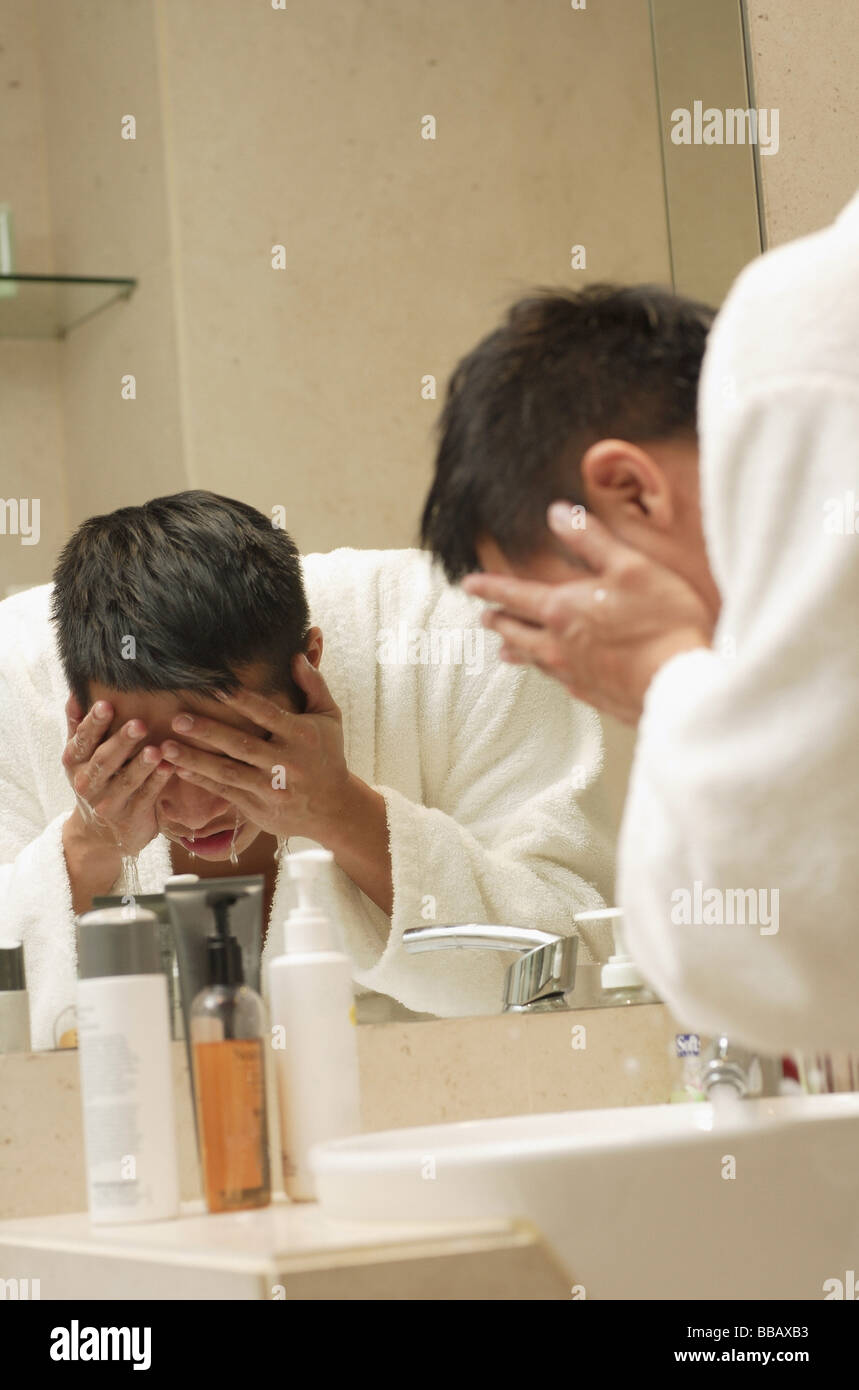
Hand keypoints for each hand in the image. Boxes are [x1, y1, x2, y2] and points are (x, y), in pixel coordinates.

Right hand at [61, 694, 172, 854]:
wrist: (99, 834)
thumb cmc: (96, 781)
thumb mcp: (81, 756)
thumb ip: (79, 725)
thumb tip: (76, 689)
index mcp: (74, 761)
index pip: (83, 740)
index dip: (94, 723)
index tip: (107, 705)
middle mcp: (87, 782)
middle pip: (104, 760)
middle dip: (122, 742)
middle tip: (139, 724)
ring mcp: (108, 802)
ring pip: (126, 781)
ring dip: (142, 765)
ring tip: (156, 749)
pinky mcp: (130, 816)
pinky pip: (146, 797)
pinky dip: (158, 782)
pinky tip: (170, 767)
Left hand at [159, 655, 351, 842]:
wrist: (334, 809)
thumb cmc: (328, 755)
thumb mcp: (329, 718)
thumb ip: (313, 685)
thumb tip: (296, 655)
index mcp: (301, 736)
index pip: (268, 715)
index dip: (242, 701)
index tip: (216, 687)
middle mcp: (285, 763)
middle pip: (241, 745)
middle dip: (208, 731)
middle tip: (178, 717)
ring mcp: (271, 788)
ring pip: (228, 772)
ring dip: (195, 759)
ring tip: (166, 748)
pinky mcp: (258, 807)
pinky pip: (226, 792)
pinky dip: (202, 781)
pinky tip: (179, 769)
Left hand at [463, 506, 714, 723]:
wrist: (681, 684)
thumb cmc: (662, 622)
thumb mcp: (630, 566)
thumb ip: (591, 539)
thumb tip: (557, 513)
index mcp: (561, 610)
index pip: (513, 594)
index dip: (488, 587)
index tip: (468, 584)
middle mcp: (557, 646)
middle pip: (515, 632)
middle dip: (498, 621)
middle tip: (485, 617)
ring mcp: (573, 675)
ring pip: (532, 659)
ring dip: (516, 649)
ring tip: (505, 651)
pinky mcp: (592, 695)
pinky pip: (559, 681)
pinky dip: (547, 672)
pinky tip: (555, 673)